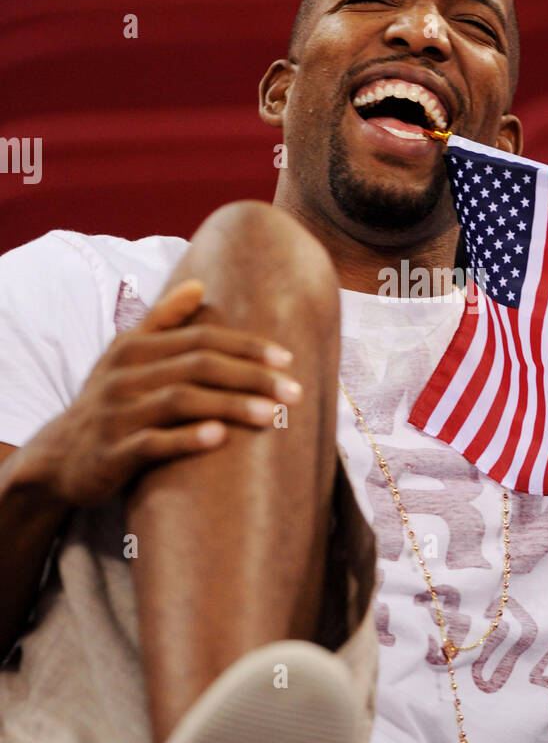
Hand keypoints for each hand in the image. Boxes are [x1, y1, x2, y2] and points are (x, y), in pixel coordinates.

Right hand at [30, 279, 300, 504]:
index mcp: (134, 348)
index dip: (245, 346)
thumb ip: (161, 320)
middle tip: (294, 392)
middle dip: (250, 376)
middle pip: (197, 366)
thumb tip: (199, 285)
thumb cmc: (107, 402)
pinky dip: (186, 438)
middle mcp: (125, 376)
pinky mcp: (112, 453)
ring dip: (230, 405)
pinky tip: (220, 438)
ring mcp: (117, 414)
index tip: (287, 359)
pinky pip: (153, 443)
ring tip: (270, 414)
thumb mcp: (125, 356)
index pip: (200, 338)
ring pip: (180, 402)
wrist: (58, 457)